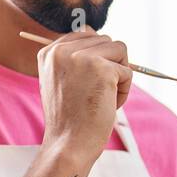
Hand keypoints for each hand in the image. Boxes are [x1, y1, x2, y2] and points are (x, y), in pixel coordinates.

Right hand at [36, 25, 131, 162]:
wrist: (68, 145)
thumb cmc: (70, 118)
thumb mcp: (63, 81)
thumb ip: (74, 56)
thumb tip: (95, 31)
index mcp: (49, 52)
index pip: (86, 35)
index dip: (96, 59)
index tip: (86, 84)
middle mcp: (61, 50)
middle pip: (105, 40)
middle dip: (109, 66)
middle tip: (95, 93)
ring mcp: (81, 58)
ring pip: (120, 50)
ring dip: (119, 76)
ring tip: (103, 98)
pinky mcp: (102, 68)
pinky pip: (128, 71)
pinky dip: (124, 90)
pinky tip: (108, 105)